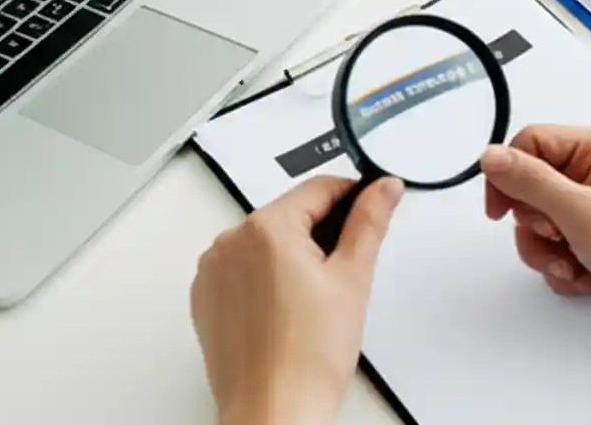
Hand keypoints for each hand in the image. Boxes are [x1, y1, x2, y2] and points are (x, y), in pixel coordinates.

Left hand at [191, 176, 403, 424]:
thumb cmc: (307, 358)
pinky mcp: (206, 297)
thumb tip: (383, 188)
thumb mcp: (353, 278)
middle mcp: (230, 242)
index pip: (319, 188)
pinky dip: (265, 279)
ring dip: (291, 256)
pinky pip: (242, 270)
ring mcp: (213, 270)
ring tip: (314, 300)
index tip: (371, 204)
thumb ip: (369, 222)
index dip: (353, 195)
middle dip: (321, 233)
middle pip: (290, 215)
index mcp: (266, 228)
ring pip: (265, 243)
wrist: (274, 411)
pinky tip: (287, 311)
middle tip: (346, 271)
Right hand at [481, 125, 590, 327]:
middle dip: (535, 226)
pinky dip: (565, 265)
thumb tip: (491, 156)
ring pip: (543, 222)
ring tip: (571, 267)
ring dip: (548, 251)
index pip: (530, 145)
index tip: (499, 210)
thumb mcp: (578, 209)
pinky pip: (561, 245)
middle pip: (532, 189)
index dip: (508, 177)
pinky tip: (586, 277)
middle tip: (555, 237)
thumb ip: (528, 181)